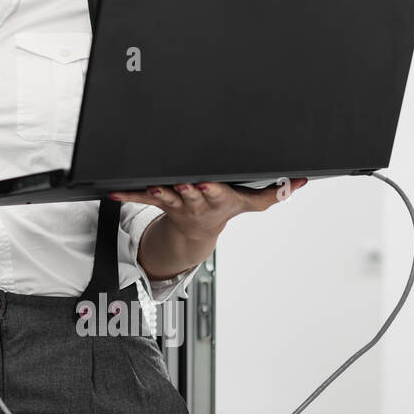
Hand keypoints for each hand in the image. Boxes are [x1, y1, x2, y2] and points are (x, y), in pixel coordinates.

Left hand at [107, 178, 308, 241]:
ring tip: (151, 187)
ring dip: (157, 193)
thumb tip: (303, 180)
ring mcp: (175, 203)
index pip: (216, 193)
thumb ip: (274, 192)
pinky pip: (138, 197)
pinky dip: (124, 194)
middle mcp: (195, 202)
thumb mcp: (251, 204)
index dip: (211, 190)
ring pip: (165, 197)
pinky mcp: (158, 202)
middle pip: (190, 195)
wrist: (196, 233)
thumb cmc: (223, 209)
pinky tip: (110, 190)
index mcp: (217, 200)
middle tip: (181, 183)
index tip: (206, 183)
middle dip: (186, 189)